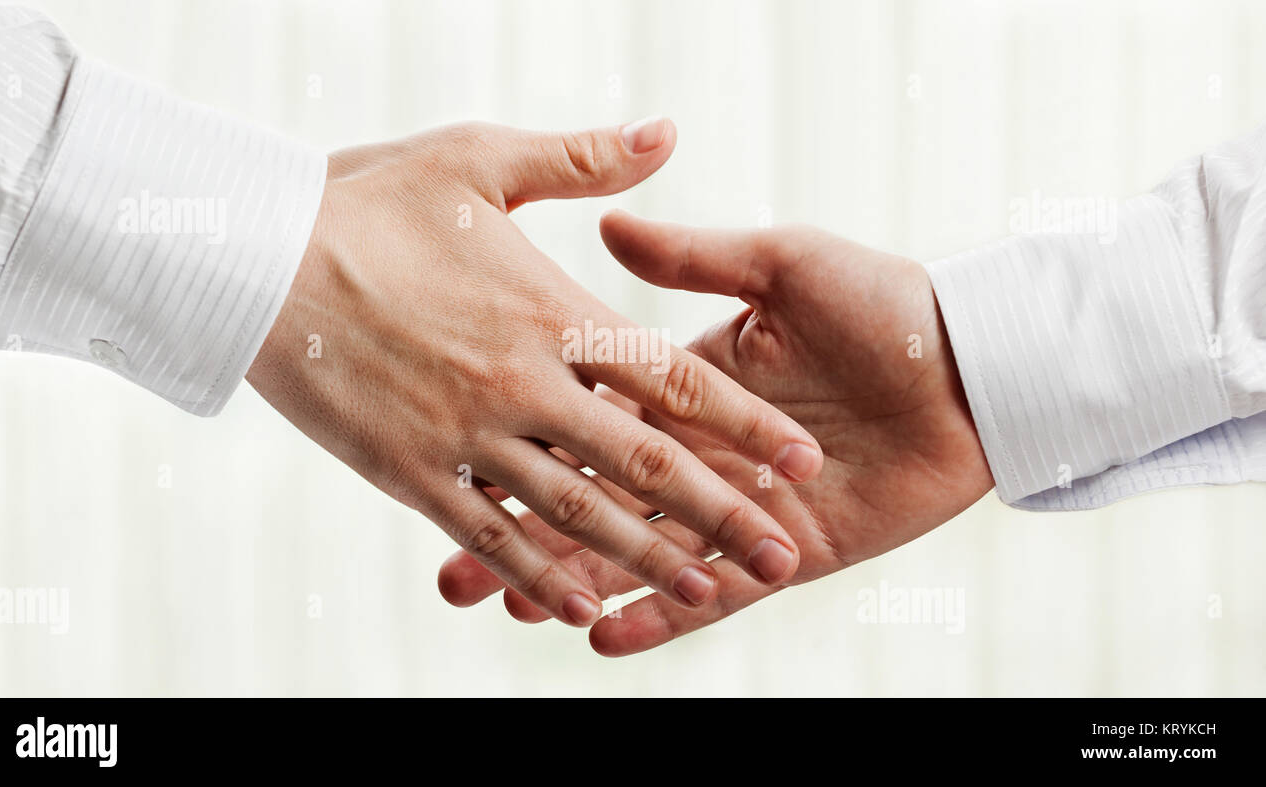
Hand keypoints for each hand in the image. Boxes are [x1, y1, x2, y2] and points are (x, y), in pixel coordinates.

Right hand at [245, 122, 824, 627]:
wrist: (249, 252)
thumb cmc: (366, 199)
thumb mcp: (479, 158)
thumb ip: (582, 158)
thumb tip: (667, 132)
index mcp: (551, 311)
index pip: (672, 378)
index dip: (744, 422)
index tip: (801, 457)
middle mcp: (522, 384)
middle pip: (642, 459)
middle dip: (719, 510)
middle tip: (783, 550)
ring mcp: (465, 435)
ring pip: (574, 510)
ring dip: (644, 553)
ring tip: (706, 587)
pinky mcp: (408, 471)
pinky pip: (484, 533)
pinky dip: (533, 572)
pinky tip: (577, 604)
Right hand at [437, 211, 994, 652]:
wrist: (975, 365)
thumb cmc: (883, 303)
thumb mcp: (782, 264)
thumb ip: (696, 257)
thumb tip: (611, 227)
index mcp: (685, 386)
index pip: (585, 423)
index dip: (523, 450)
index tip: (463, 467)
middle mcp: (699, 455)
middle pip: (590, 501)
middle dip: (521, 538)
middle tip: (449, 573)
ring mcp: (738, 509)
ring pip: (637, 557)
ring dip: (570, 583)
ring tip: (504, 607)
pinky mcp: (786, 553)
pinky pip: (714, 598)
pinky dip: (659, 619)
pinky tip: (599, 634)